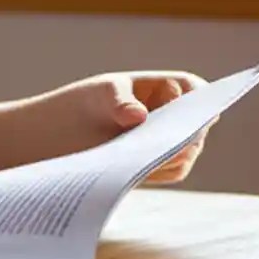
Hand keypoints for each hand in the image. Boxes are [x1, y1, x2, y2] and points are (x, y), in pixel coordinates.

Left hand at [28, 71, 212, 183]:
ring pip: (186, 153)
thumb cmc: (85, 103)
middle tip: (161, 140)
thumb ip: (120, 102)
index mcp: (166, 87)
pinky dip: (158, 171)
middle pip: (195, 126)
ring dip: (170, 155)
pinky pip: (170, 171)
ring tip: (142, 155)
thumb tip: (138, 116)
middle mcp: (174, 116)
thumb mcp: (100, 95)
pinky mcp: (158, 168)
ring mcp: (168, 143)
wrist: (60, 134)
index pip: (194, 90)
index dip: (199, 100)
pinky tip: (138, 170)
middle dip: (181, 133)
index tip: (188, 111)